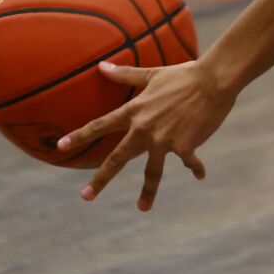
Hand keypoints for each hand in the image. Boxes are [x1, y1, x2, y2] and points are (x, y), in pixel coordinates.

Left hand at [58, 59, 232, 209]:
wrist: (214, 79)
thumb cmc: (185, 74)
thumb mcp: (154, 74)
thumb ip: (126, 74)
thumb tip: (100, 66)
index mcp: (136, 111)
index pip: (101, 125)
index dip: (80, 135)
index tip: (60, 147)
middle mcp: (145, 128)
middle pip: (118, 158)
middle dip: (101, 179)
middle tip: (85, 196)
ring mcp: (164, 140)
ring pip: (152, 171)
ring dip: (148, 190)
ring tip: (142, 207)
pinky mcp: (185, 145)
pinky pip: (188, 162)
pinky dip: (195, 168)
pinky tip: (200, 175)